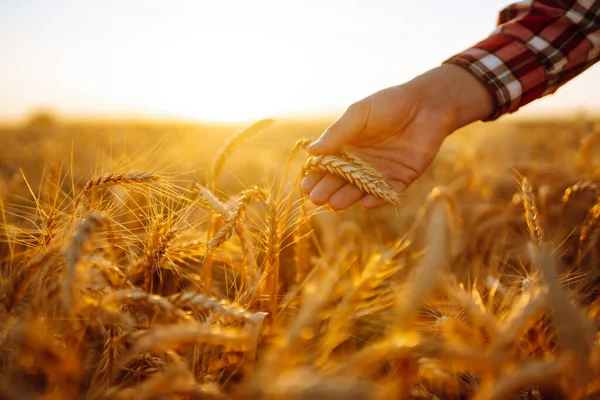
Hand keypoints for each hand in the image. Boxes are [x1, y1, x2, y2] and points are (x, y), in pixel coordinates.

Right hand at [303, 64, 493, 209]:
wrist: (426, 103)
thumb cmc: (389, 104)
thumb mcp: (359, 114)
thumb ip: (337, 133)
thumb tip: (310, 151)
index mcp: (347, 148)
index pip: (327, 166)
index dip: (316, 176)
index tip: (306, 185)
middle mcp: (361, 164)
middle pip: (341, 181)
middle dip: (328, 190)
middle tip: (317, 199)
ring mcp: (380, 173)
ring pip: (361, 190)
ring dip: (348, 197)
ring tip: (335, 204)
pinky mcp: (402, 178)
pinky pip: (388, 192)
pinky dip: (378, 199)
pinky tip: (366, 203)